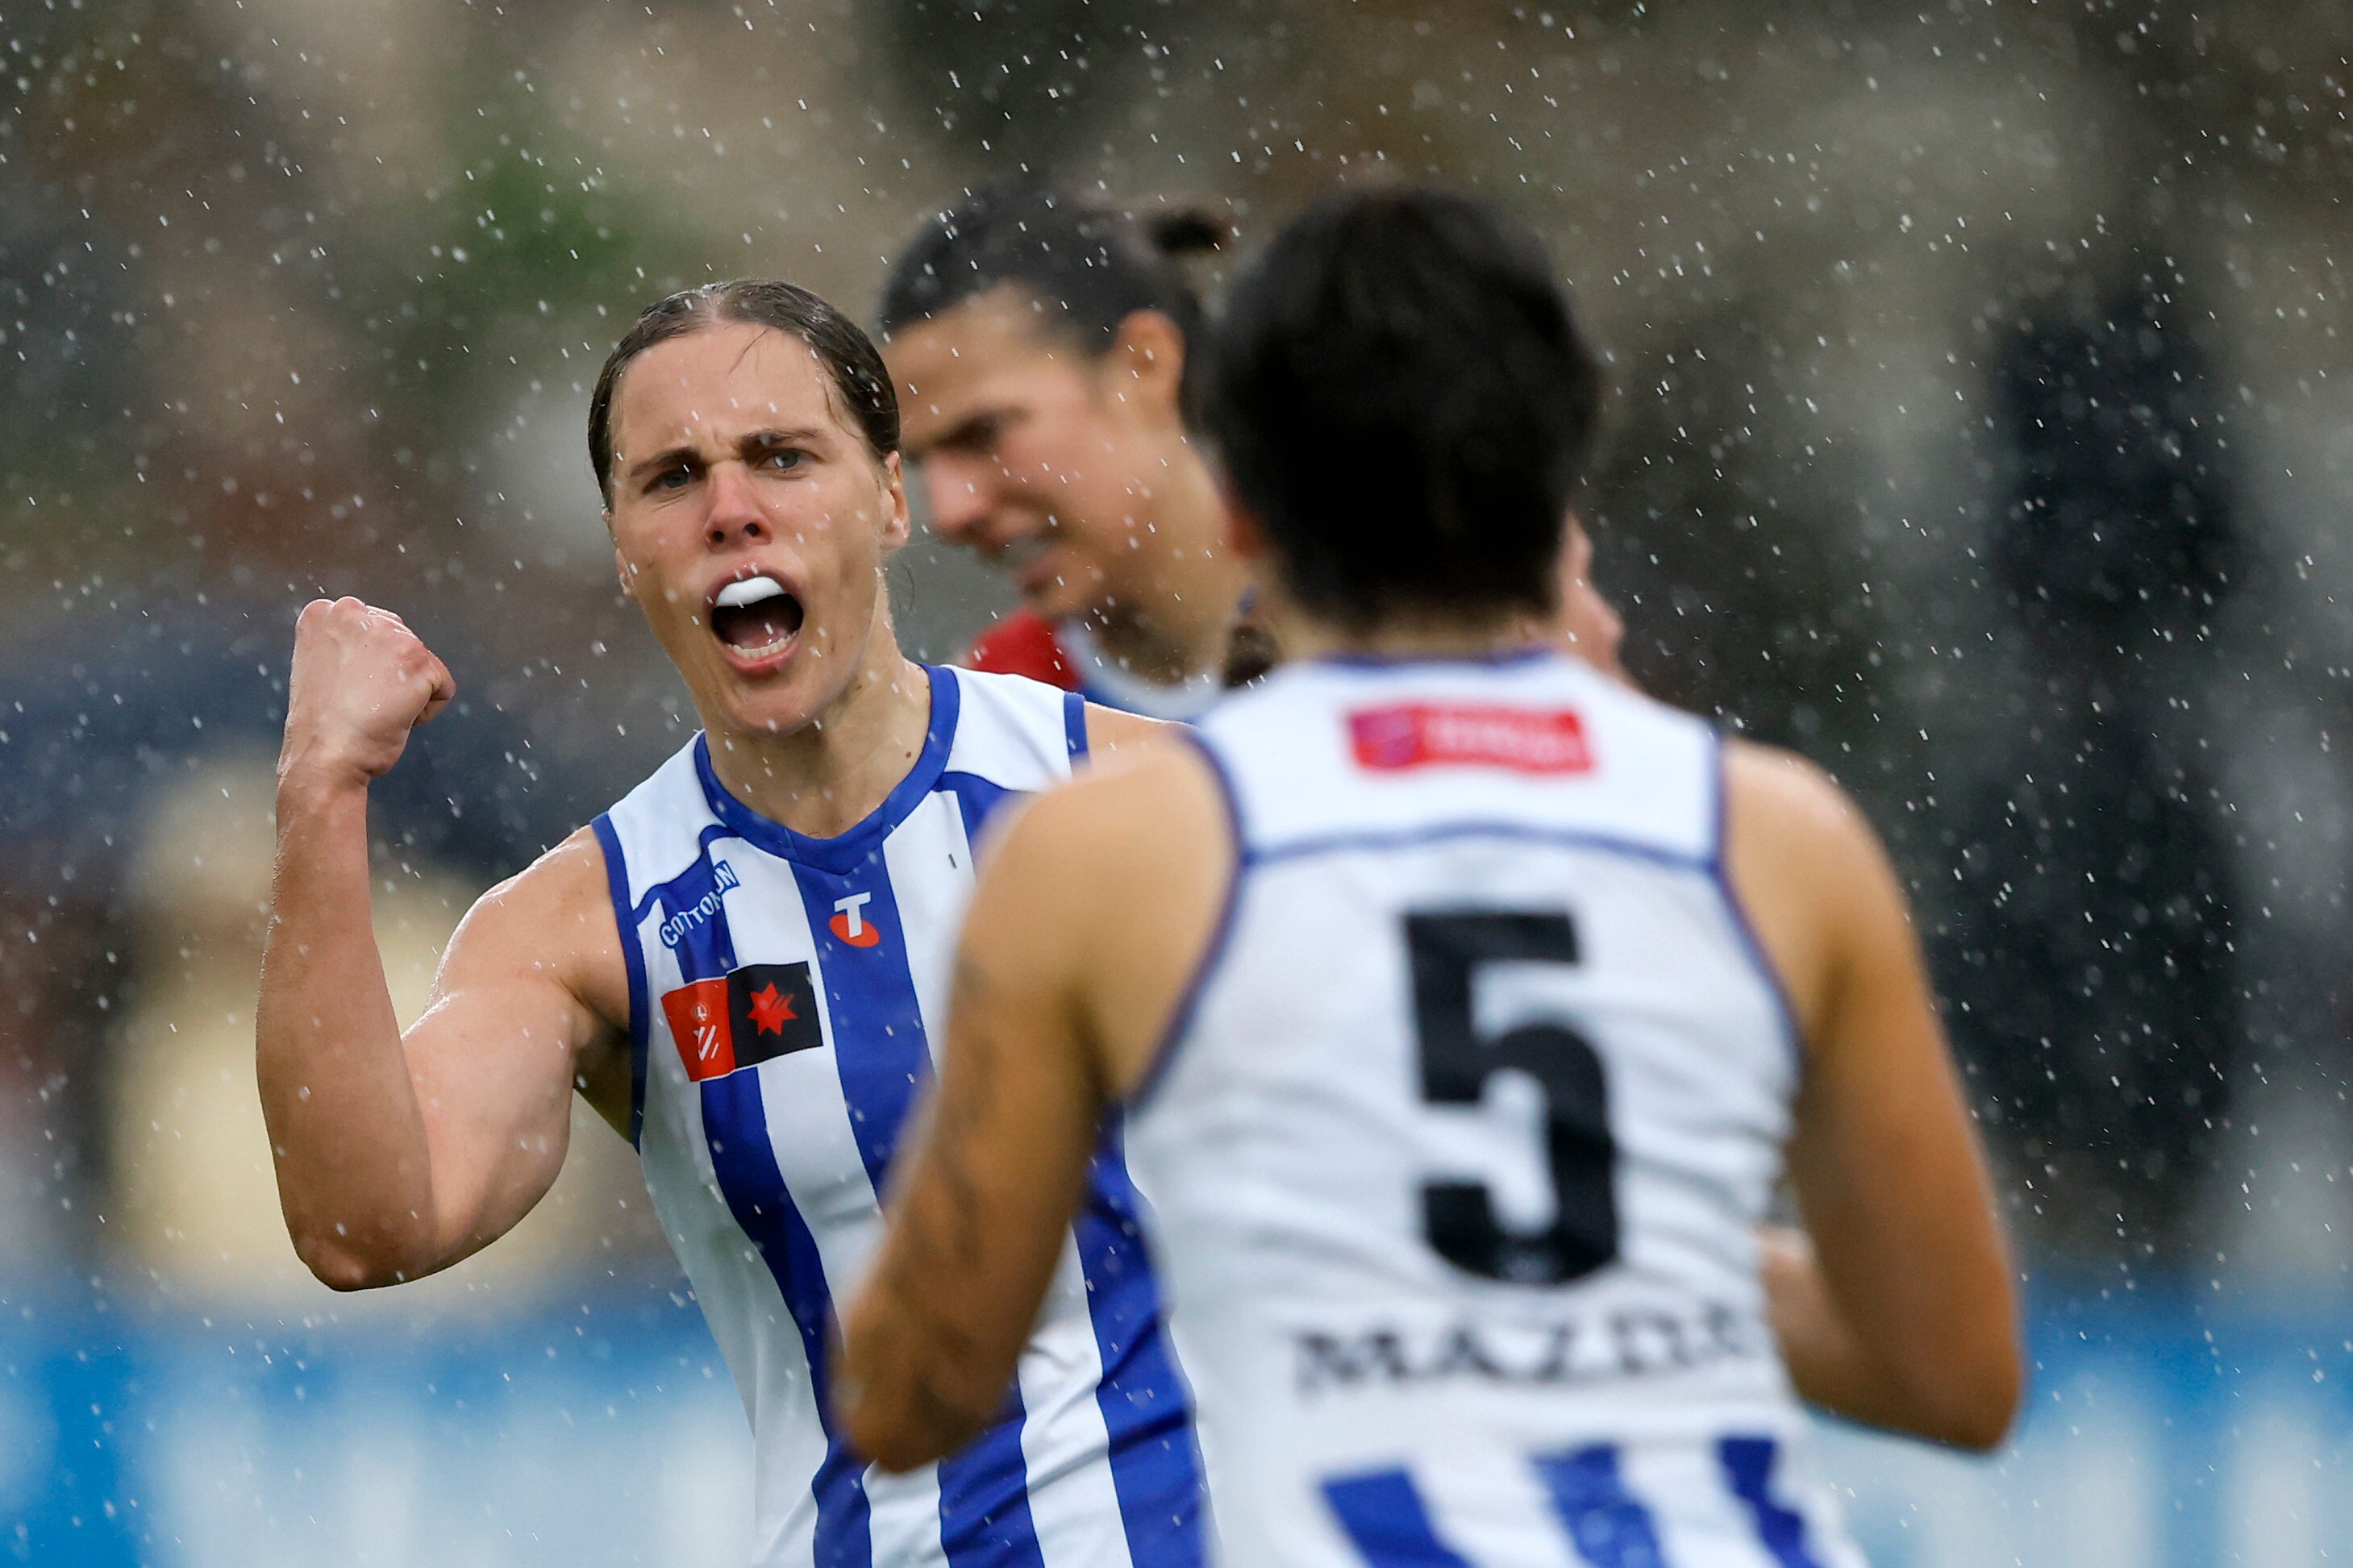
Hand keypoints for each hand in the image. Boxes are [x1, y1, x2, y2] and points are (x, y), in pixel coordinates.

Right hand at [279, 597, 456, 790]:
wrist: (324, 757)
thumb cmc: (323, 726)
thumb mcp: (322, 666)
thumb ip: (348, 645)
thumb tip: (380, 649)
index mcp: (324, 612)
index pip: (373, 630)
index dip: (366, 667)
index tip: (344, 687)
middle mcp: (354, 612)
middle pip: (401, 642)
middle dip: (390, 676)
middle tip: (360, 701)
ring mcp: (388, 633)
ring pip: (422, 665)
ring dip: (407, 693)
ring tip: (374, 709)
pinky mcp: (418, 660)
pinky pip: (443, 687)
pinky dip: (426, 710)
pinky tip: (396, 718)